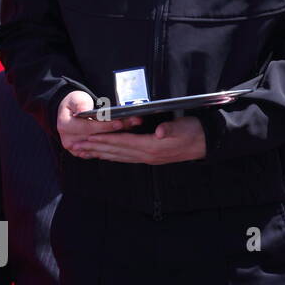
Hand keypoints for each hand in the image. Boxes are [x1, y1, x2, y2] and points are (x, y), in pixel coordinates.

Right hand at [57, 89, 141, 154]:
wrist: (71, 112)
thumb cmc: (75, 103)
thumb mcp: (76, 99)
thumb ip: (81, 104)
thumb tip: (83, 111)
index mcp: (66, 126)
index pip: (89, 128)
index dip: (105, 126)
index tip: (119, 123)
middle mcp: (70, 140)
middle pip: (99, 137)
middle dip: (118, 130)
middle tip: (134, 122)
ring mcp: (77, 148)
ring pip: (102, 143)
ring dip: (120, 136)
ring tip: (134, 125)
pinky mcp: (84, 152)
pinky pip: (101, 150)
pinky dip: (114, 143)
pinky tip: (127, 137)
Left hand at [74, 117, 207, 164]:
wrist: (207, 143)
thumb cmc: (195, 131)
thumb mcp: (184, 126)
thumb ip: (170, 128)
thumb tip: (160, 132)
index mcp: (152, 146)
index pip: (122, 142)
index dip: (103, 139)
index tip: (87, 138)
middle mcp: (147, 154)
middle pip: (116, 152)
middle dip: (95, 149)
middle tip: (76, 147)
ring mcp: (149, 158)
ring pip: (119, 157)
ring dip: (101, 154)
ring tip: (85, 152)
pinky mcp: (152, 158)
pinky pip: (126, 158)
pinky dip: (113, 156)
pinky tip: (107, 155)